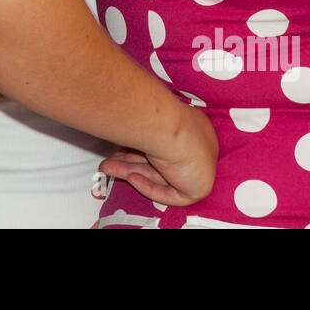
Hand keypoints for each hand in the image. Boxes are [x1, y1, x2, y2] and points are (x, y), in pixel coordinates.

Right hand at [98, 104, 217, 206]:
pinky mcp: (199, 188)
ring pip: (160, 175)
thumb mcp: (147, 119)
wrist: (169, 126)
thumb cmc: (159, 116)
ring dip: (131, 171)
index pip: (166, 145)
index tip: (121, 147)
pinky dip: (149, 187)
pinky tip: (132, 178)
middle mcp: (199, 145)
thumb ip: (140, 129)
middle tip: (110, 160)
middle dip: (131, 160)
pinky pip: (170, 194)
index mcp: (192, 125)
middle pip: (160, 160)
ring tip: (107, 168)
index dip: (141, 148)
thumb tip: (123, 128)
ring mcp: (202, 168)